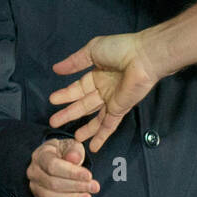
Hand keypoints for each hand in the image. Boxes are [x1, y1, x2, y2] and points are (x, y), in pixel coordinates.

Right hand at [27, 138, 98, 196]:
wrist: (58, 160)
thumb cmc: (65, 152)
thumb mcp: (71, 145)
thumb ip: (73, 150)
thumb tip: (74, 158)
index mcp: (40, 156)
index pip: (53, 166)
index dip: (71, 173)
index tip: (89, 176)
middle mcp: (34, 173)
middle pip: (52, 183)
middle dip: (76, 186)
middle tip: (94, 187)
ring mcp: (36, 188)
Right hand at [48, 32, 161, 152]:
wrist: (143, 57)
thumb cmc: (120, 49)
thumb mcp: (92, 50)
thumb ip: (74, 61)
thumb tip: (56, 68)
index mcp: (98, 74)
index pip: (78, 88)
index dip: (65, 94)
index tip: (53, 100)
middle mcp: (104, 89)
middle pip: (83, 104)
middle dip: (69, 113)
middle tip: (54, 121)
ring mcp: (112, 100)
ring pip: (95, 118)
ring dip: (85, 128)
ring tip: (73, 138)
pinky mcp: (120, 109)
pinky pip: (109, 125)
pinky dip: (101, 137)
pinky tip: (93, 147)